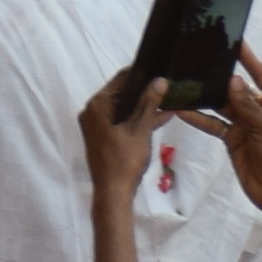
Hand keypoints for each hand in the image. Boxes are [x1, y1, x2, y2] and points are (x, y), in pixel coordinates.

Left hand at [80, 71, 166, 199]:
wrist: (113, 193)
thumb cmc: (125, 160)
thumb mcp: (140, 130)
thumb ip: (149, 103)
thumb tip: (160, 80)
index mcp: (97, 105)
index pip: (121, 79)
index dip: (141, 74)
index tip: (159, 68)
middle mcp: (92, 111)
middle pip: (122, 93)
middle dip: (144, 91)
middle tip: (167, 83)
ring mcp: (96, 124)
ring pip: (123, 108)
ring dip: (144, 106)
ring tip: (168, 99)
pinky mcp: (102, 136)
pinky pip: (122, 120)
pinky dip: (137, 120)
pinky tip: (161, 117)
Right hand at [202, 51, 261, 228]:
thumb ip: (247, 104)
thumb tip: (232, 79)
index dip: (248, 58)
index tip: (234, 39)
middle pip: (238, 88)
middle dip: (221, 77)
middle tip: (201, 58)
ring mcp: (246, 123)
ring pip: (222, 105)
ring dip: (206, 97)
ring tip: (186, 82)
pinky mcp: (233, 138)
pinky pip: (214, 124)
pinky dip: (200, 118)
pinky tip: (183, 110)